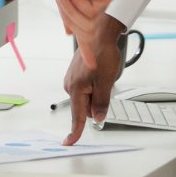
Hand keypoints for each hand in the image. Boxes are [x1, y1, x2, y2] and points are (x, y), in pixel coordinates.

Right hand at [49, 0, 115, 68]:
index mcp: (85, 5)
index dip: (88, 49)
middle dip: (71, 17)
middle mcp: (97, 5)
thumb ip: (67, 16)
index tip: (92, 65)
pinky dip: (78, 2)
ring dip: (72, 9)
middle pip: (85, 30)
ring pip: (88, 23)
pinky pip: (91, 12)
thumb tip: (70, 33)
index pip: (87, 31)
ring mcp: (103, 1)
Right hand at [61, 12, 125, 144]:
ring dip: (95, 93)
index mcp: (76, 88)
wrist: (99, 32)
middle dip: (95, 103)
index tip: (69, 143)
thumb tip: (98, 119)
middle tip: (104, 86)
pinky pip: (84, 88)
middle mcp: (69, 84)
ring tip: (101, 76)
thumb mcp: (106, 82)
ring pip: (85, 98)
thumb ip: (101, 103)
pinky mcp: (74, 73)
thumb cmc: (102, 54)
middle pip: (84, 107)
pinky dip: (92, 86)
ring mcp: (71, 78)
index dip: (75, 132)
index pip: (77, 116)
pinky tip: (97, 73)